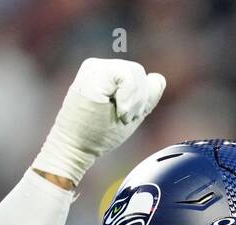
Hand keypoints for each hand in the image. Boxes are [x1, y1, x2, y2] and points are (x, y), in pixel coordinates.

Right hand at [34, 58, 166, 185]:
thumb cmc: (98, 135)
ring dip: (134, 100)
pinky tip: (118, 111)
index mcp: (108, 76)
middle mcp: (99, 67)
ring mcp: (95, 67)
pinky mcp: (92, 70)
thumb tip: (159, 78)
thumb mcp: (130, 115)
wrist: (76, 146)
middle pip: (138, 72)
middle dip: (139, 99)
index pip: (140, 75)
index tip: (127, 116)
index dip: (142, 97)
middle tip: (123, 119)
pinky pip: (127, 75)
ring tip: (119, 116)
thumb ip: (145, 97)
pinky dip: (129, 97)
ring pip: (135, 71)